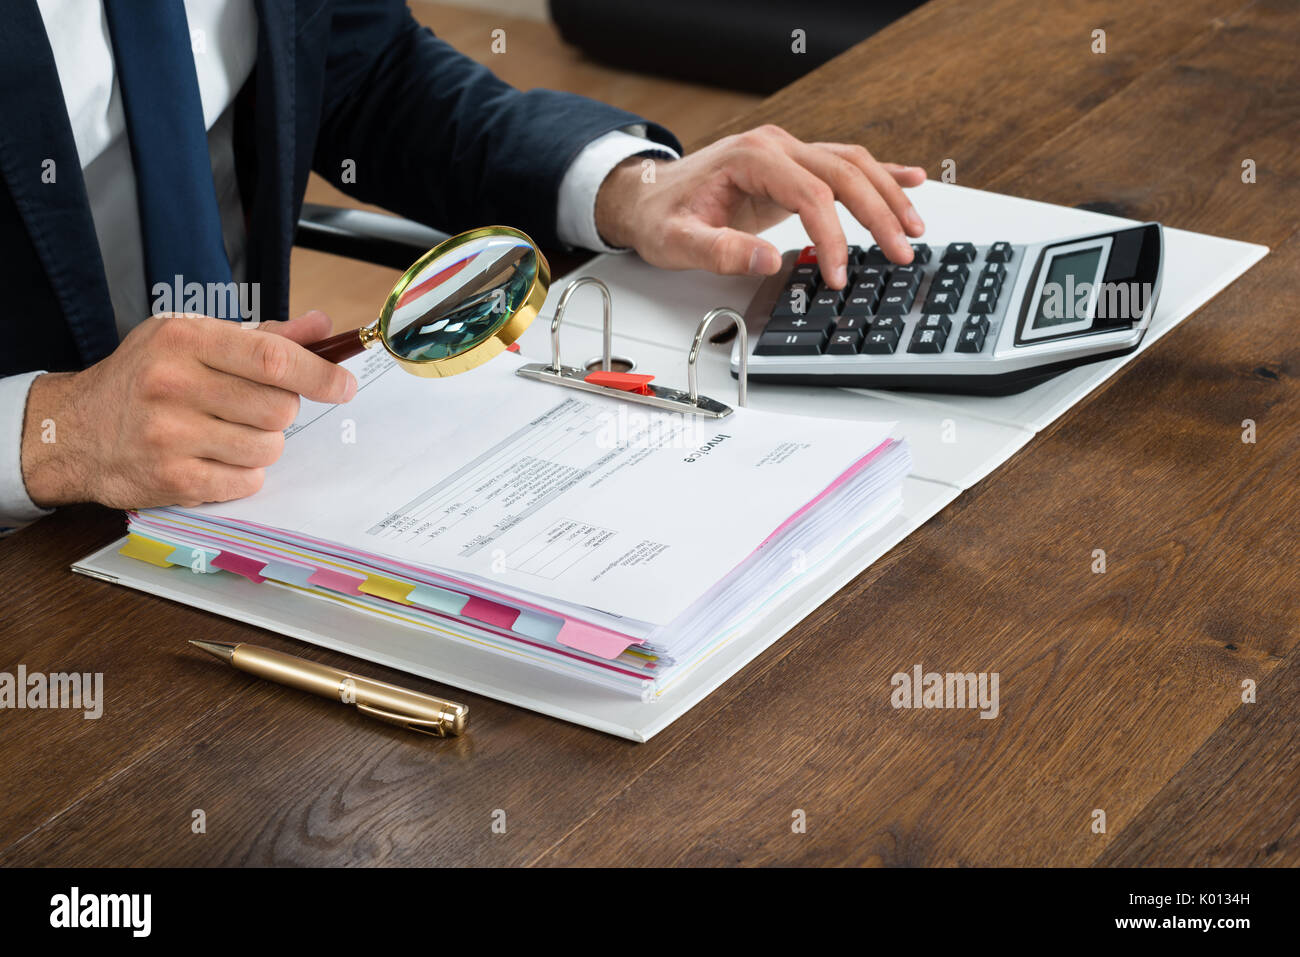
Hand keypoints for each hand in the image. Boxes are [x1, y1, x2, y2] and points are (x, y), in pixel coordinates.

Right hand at [21, 310, 355, 509]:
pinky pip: (246, 482)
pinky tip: (214, 457)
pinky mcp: (171, 478)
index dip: (320, 374)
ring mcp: (171, 434)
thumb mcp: (192, 338)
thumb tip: (321, 328)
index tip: (344, 385)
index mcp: (185, 340)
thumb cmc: (142, 378)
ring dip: (262, 444)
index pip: (273, 358)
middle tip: (255, 407)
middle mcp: (174, 384)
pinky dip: (243, 474)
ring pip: (268, 448)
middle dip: (282, 411)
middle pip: (280, 408)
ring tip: (227, 432)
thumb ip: (262, 335)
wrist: (74, 430)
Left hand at [594, 124, 926, 288]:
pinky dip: (880, 173)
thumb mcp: (678, 242)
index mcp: (751, 158)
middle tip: (902, 251)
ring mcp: (786, 152)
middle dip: (879, 214)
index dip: (833, 236)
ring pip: (852, 164)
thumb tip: (768, 260)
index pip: (811, 195)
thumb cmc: (661, 216)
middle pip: (844, 173)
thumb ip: (719, 251)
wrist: (646, 195)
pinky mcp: (791, 166)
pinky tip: (911, 179)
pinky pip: (843, 164)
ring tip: (915, 227)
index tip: (839, 274)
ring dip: (888, 193)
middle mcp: (775, 146)